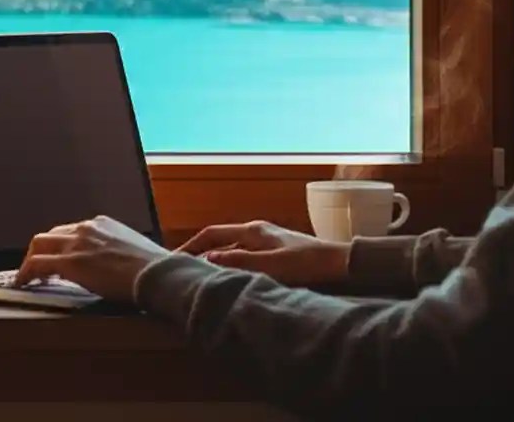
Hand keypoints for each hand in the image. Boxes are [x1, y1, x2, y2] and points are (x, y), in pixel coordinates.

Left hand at [14, 216, 170, 302]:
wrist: (156, 274)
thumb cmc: (155, 269)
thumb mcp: (138, 253)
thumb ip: (125, 255)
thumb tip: (132, 268)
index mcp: (103, 224)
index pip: (73, 231)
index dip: (62, 246)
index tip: (59, 259)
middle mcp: (87, 228)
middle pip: (52, 235)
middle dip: (43, 250)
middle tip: (39, 270)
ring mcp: (76, 243)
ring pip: (39, 244)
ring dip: (31, 260)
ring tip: (27, 278)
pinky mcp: (69, 262)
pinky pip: (36, 264)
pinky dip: (25, 273)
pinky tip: (22, 284)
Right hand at [177, 221, 349, 287]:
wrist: (339, 263)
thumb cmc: (307, 262)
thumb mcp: (271, 265)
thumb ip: (239, 263)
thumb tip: (208, 260)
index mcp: (252, 231)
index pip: (211, 234)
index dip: (191, 245)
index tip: (174, 258)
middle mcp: (256, 233)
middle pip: (219, 243)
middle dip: (200, 255)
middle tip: (183, 271)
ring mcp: (265, 242)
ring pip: (231, 252)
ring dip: (216, 264)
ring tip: (201, 279)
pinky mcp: (274, 254)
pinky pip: (243, 259)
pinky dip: (231, 268)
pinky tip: (230, 282)